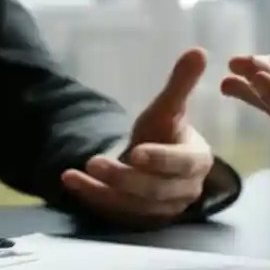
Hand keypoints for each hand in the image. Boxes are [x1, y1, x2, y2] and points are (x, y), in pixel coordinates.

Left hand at [62, 49, 214, 226]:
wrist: (153, 162)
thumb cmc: (164, 133)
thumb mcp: (168, 108)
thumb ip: (181, 84)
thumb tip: (198, 50)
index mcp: (197, 161)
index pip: (182, 164)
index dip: (160, 159)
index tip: (137, 152)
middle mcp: (183, 190)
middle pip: (154, 189)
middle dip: (124, 177)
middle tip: (95, 160)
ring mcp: (162, 209)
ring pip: (133, 204)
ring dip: (103, 189)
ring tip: (76, 172)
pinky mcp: (140, 219)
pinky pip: (116, 212)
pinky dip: (92, 197)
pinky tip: (71, 180)